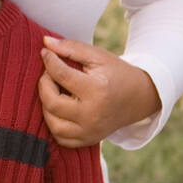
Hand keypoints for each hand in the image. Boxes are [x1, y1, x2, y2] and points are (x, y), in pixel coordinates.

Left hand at [38, 36, 161, 147]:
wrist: (138, 98)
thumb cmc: (116, 74)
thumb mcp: (98, 56)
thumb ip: (71, 48)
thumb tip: (45, 42)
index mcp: (97, 90)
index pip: (61, 75)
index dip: (49, 60)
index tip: (46, 53)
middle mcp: (92, 114)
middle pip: (52, 102)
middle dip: (44, 84)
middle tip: (49, 74)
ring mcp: (90, 131)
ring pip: (52, 123)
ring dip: (46, 105)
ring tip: (54, 91)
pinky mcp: (88, 140)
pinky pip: (60, 137)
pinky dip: (54, 123)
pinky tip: (59, 109)